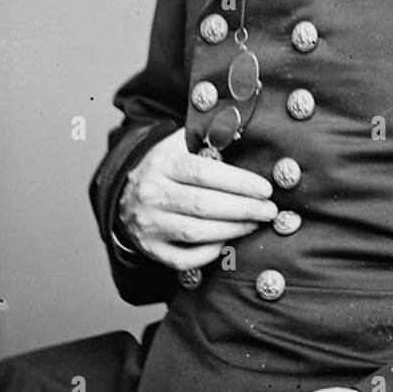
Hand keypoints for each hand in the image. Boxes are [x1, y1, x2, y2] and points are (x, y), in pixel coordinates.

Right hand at [117, 127, 276, 270]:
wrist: (123, 193)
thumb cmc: (165, 166)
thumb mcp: (179, 144)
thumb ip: (208, 138)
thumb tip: (241, 132)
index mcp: (162, 164)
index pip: (204, 173)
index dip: (238, 182)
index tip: (265, 189)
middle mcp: (152, 194)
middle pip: (203, 205)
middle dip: (243, 209)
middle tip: (269, 210)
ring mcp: (149, 224)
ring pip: (195, 233)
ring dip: (232, 230)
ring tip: (255, 223)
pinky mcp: (150, 248)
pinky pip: (183, 259)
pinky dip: (208, 253)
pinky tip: (227, 242)